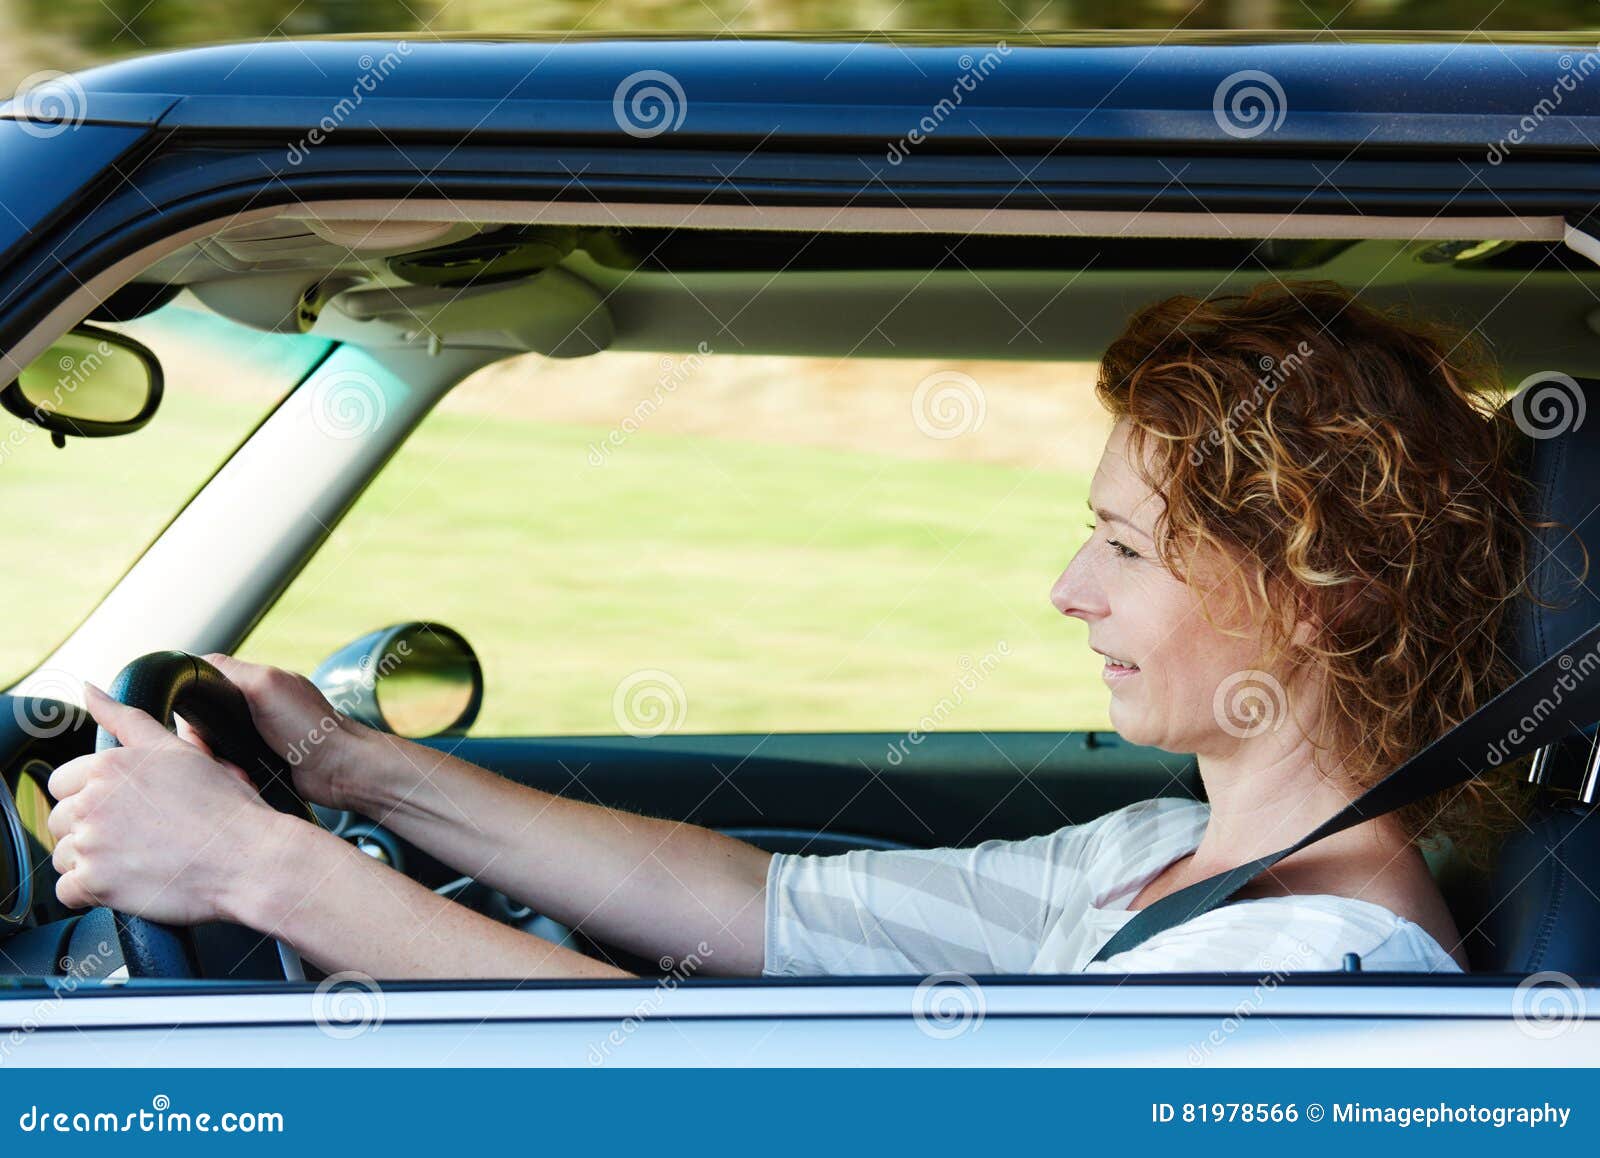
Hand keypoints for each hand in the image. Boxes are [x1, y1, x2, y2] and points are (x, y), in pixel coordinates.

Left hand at [47, 685, 293, 925]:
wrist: (248, 857)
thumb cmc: (224, 806)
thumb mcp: (177, 750)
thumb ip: (126, 717)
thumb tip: (88, 688)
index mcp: (109, 764)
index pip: (63, 782)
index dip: (93, 797)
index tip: (125, 811)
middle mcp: (92, 800)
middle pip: (60, 821)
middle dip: (90, 830)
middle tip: (136, 837)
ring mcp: (91, 842)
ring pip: (63, 856)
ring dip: (90, 862)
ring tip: (136, 860)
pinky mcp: (95, 882)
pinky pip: (68, 892)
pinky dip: (92, 892)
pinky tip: (127, 882)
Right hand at [181, 653, 377, 812]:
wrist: (341, 769)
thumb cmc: (311, 726)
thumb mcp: (266, 686)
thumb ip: (230, 671)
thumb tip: (194, 665)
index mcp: (252, 683)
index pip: (199, 689)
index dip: (191, 714)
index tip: (200, 736)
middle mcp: (250, 707)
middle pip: (200, 725)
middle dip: (205, 747)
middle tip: (223, 762)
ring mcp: (253, 735)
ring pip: (211, 750)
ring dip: (220, 766)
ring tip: (240, 776)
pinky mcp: (258, 762)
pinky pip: (228, 769)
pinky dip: (232, 777)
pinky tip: (245, 782)